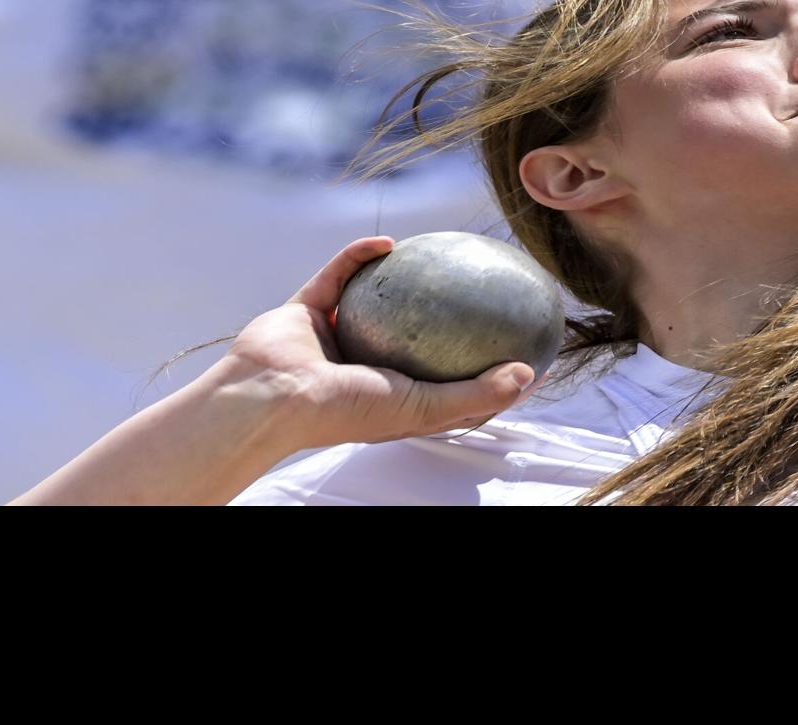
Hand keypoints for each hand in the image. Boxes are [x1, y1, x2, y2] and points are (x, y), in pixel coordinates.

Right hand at [222, 237, 547, 449]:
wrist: (269, 395)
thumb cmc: (344, 411)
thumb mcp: (423, 409)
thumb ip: (475, 394)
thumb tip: (528, 374)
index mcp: (394, 397)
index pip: (449, 382)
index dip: (485, 368)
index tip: (524, 346)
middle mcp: (367, 366)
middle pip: (416, 336)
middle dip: (449, 315)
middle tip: (488, 288)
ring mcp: (336, 337)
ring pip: (376, 300)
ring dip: (403, 277)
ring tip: (441, 253)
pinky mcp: (308, 309)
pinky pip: (340, 274)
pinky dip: (360, 256)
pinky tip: (392, 241)